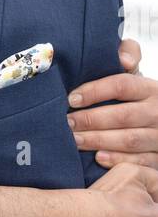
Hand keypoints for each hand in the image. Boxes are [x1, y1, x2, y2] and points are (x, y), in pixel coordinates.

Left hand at [67, 37, 157, 169]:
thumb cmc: (140, 100)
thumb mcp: (136, 76)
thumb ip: (128, 55)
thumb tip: (124, 60)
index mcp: (151, 89)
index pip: (122, 85)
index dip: (95, 91)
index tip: (71, 99)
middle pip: (123, 116)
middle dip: (91, 120)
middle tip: (67, 123)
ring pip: (129, 140)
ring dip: (98, 140)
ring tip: (74, 140)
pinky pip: (140, 162)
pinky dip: (118, 160)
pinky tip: (98, 158)